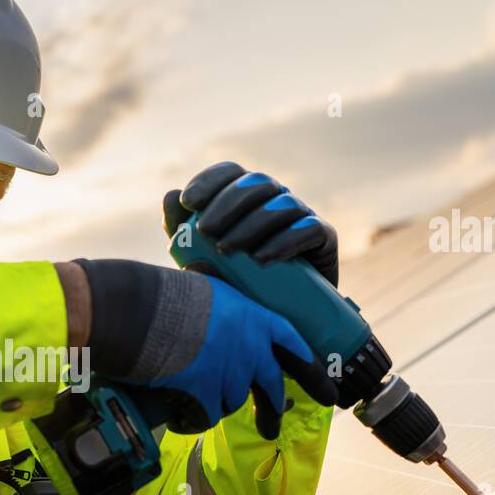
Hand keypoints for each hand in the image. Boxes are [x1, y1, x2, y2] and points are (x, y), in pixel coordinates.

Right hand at [73, 258, 337, 437]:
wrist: (141, 310)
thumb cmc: (167, 294)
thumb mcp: (209, 292)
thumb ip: (224, 312)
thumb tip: (217, 320)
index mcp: (256, 319)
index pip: (295, 347)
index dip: (311, 370)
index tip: (327, 391)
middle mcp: (250, 349)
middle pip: (270, 387)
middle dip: (272, 411)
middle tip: (271, 429)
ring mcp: (229, 373)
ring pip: (229, 402)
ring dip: (212, 403)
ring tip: (187, 397)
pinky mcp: (205, 393)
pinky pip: (202, 417)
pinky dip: (189, 419)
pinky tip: (178, 417)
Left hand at [162, 161, 338, 286]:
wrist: (281, 321)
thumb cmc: (236, 285)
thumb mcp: (204, 262)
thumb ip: (184, 233)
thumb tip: (170, 197)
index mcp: (247, 197)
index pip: (230, 173)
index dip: (210, 181)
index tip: (188, 202)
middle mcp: (276, 199)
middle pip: (256, 182)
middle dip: (228, 204)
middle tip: (206, 232)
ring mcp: (302, 217)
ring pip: (283, 203)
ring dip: (252, 224)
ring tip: (227, 250)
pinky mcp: (324, 240)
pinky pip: (310, 229)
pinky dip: (285, 242)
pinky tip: (262, 259)